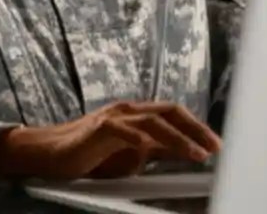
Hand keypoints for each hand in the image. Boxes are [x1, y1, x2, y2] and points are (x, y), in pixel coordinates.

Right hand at [0, 101, 221, 180]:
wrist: (50, 152)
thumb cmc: (89, 154)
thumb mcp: (128, 154)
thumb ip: (154, 150)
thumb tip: (182, 154)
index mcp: (137, 115)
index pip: (174, 114)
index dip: (197, 127)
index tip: (216, 144)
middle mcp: (129, 111)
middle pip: (170, 112)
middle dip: (196, 129)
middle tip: (215, 147)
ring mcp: (114, 117)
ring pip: (153, 121)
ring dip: (178, 138)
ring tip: (196, 153)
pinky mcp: (98, 128)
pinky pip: (123, 131)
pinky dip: (139, 139)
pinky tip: (152, 149)